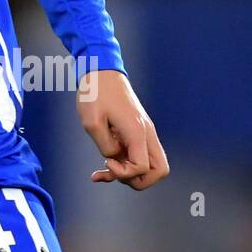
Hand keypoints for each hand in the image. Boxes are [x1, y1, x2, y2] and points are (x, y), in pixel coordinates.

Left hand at [76, 68, 169, 190]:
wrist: (102, 70)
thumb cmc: (95, 93)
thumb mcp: (91, 122)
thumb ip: (105, 146)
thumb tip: (115, 157)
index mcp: (137, 131)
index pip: (143, 168)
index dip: (124, 173)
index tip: (106, 161)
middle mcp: (146, 133)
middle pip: (160, 171)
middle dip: (137, 180)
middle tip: (114, 171)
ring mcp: (145, 132)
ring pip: (153, 165)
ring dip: (132, 173)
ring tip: (107, 168)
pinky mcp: (138, 130)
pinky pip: (141, 154)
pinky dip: (128, 162)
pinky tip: (107, 160)